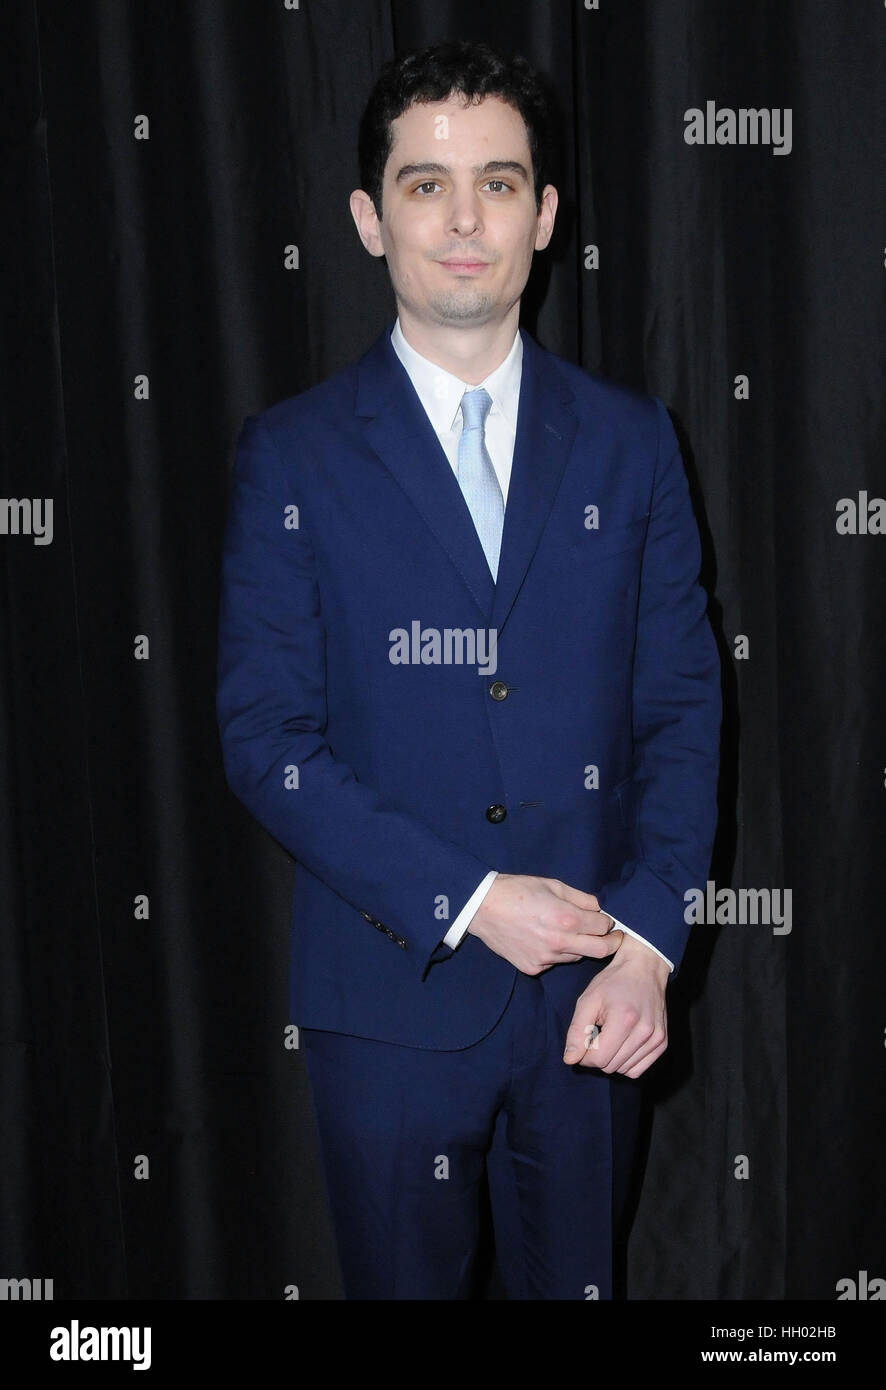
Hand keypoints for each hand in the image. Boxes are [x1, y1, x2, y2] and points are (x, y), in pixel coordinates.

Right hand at [467, 873, 621, 974]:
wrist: (482, 908)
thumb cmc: (517, 890)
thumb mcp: (553, 884)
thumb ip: (581, 898)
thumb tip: (599, 909)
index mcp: (566, 918)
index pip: (603, 927)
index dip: (608, 922)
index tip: (606, 920)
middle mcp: (559, 942)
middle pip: (600, 951)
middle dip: (611, 943)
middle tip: (613, 937)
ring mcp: (545, 958)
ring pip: (576, 957)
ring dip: (580, 947)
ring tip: (568, 933)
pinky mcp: (532, 968)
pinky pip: (555, 962)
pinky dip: (557, 953)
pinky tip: (544, 939)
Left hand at [562, 932, 668, 1077]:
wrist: (644, 968)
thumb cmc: (613, 982)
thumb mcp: (588, 1000)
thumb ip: (576, 1032)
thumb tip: (570, 1060)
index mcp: (624, 1019)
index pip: (599, 1059)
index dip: (584, 1055)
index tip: (583, 1041)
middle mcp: (644, 1032)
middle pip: (611, 1066)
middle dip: (597, 1056)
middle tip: (596, 1035)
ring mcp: (656, 1038)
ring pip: (624, 1070)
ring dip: (612, 1059)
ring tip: (610, 1036)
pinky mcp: (662, 1043)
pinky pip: (637, 1070)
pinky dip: (626, 1063)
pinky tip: (622, 1045)